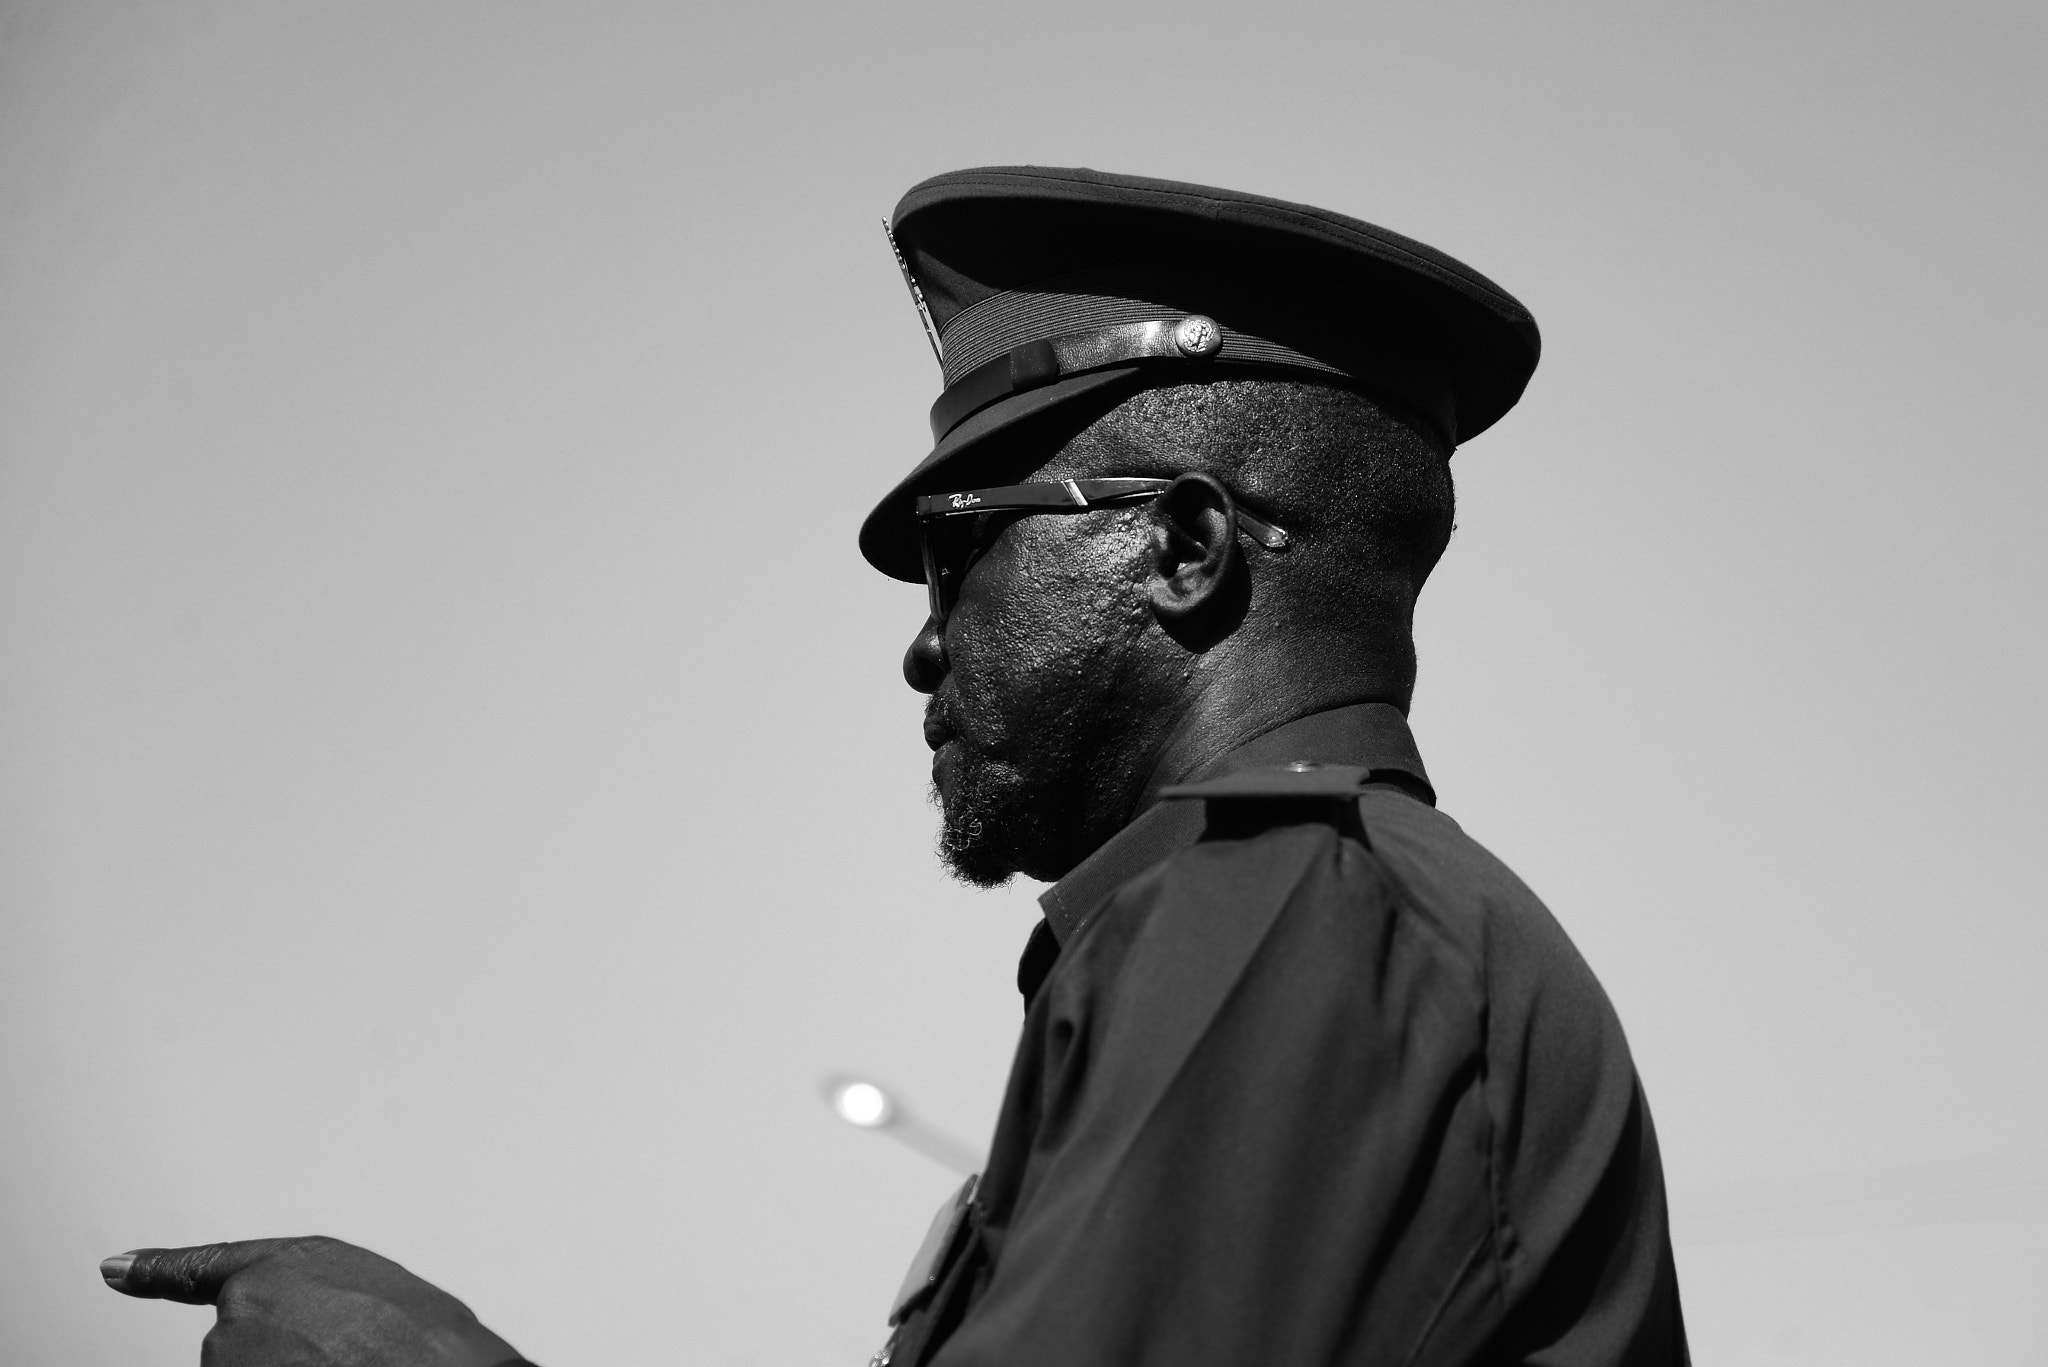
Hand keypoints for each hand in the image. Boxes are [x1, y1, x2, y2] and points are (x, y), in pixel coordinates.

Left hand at [100, 1236, 525, 1366]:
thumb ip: (325, 1305)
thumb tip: (321, 1340)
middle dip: (284, 1363)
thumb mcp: (384, 1301)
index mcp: (296, 1263)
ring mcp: (229, 1352)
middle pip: (244, 1352)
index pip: (209, 1266)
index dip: (158, 1270)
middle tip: (349, 1364)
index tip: (119, 1270)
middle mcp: (250, 1301)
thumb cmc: (430, 1349)